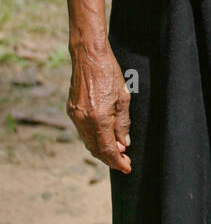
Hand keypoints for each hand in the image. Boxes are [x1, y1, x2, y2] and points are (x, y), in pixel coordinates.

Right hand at [67, 39, 131, 172]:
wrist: (88, 56)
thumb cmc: (109, 73)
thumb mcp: (123, 98)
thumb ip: (123, 123)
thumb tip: (123, 143)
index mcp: (99, 118)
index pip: (108, 149)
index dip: (117, 161)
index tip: (127, 167)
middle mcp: (84, 120)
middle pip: (96, 149)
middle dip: (110, 159)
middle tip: (124, 162)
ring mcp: (75, 116)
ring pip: (88, 141)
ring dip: (101, 150)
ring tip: (116, 152)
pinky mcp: (71, 110)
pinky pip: (82, 131)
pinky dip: (93, 139)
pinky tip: (103, 138)